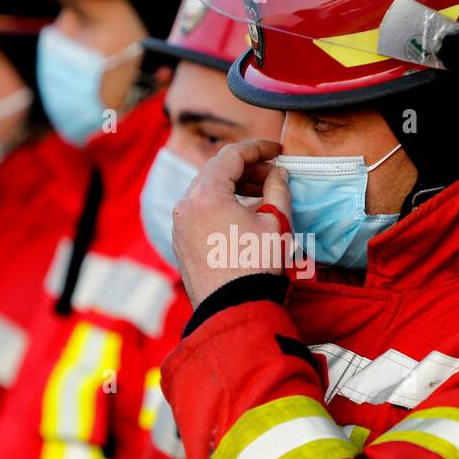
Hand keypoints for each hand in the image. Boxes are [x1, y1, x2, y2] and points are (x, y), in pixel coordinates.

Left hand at [172, 138, 293, 306]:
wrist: (233, 310)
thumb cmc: (256, 267)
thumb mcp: (277, 222)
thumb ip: (278, 189)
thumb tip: (278, 173)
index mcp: (206, 194)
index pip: (232, 155)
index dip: (258, 148)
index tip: (277, 150)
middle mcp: (186, 206)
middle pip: (216, 170)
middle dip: (247, 169)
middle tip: (273, 175)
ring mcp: (180, 225)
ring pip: (206, 191)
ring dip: (234, 187)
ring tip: (262, 196)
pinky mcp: (181, 243)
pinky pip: (200, 212)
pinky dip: (221, 205)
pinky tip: (244, 215)